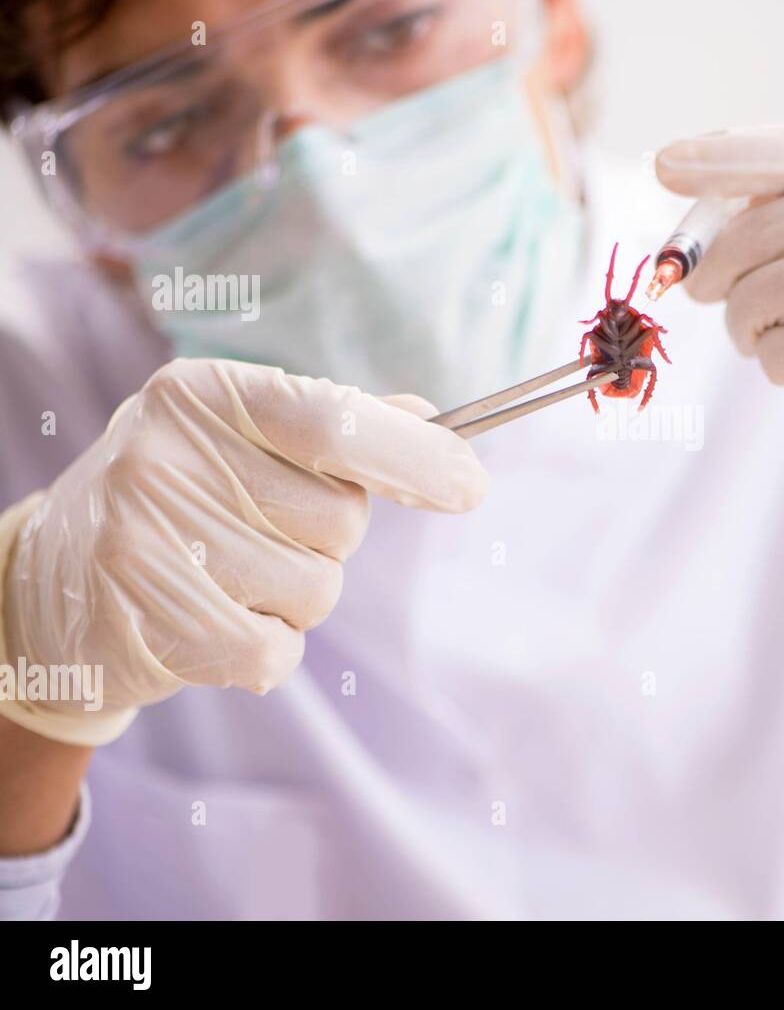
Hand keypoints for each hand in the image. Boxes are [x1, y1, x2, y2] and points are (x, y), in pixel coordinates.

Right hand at [0, 358, 486, 744]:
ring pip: (315, 590)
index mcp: (209, 392)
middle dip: (328, 542)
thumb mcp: (245, 439)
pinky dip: (269, 649)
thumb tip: (433, 420)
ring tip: (229, 577)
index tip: (470, 484)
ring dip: (295, 600)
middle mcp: (169, 451)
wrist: (54, 581)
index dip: (415, 456)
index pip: (335, 420)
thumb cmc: (184, 500)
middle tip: (263, 534)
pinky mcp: (137, 614)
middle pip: (341, 520)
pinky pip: (273, 651)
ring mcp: (143, 533)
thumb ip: (337, 427)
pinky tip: (220, 623)